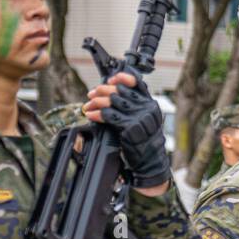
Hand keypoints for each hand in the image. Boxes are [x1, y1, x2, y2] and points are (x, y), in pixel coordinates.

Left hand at [85, 71, 170, 188]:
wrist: (149, 160)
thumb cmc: (143, 141)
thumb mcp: (142, 121)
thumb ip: (133, 108)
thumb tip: (111, 95)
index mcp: (150, 104)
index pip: (138, 84)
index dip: (122, 78)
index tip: (110, 80)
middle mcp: (147, 108)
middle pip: (121, 91)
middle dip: (102, 90)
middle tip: (91, 94)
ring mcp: (140, 117)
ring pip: (114, 101)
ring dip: (96, 102)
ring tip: (88, 105)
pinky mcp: (131, 127)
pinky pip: (110, 115)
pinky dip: (97, 114)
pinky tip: (91, 114)